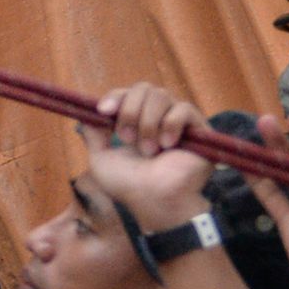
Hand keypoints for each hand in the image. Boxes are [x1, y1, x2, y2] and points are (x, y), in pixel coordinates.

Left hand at [80, 83, 214, 227]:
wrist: (153, 200)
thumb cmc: (128, 185)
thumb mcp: (101, 158)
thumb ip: (94, 134)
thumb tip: (88, 114)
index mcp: (136, 122)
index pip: (127, 94)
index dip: (115, 97)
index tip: (103, 110)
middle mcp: (158, 117)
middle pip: (143, 88)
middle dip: (129, 111)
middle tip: (126, 138)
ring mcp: (179, 122)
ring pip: (161, 96)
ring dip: (148, 123)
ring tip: (148, 150)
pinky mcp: (199, 129)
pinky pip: (184, 108)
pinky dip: (170, 124)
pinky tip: (167, 145)